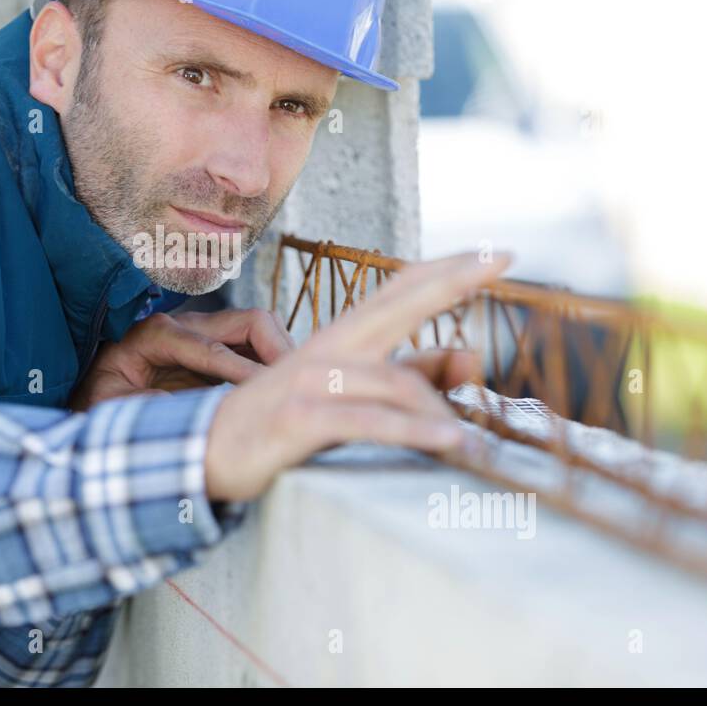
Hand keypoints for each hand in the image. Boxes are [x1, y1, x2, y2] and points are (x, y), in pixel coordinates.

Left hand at [68, 308, 297, 410]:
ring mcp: (204, 335)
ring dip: (281, 354)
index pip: (210, 348)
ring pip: (259, 329)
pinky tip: (285, 389)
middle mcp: (184, 326)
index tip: (267, 393)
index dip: (241, 371)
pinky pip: (256, 349)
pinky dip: (275, 364)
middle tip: (296, 386)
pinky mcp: (217, 350)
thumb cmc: (101, 399)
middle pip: (247, 321)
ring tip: (298, 388)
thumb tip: (188, 410)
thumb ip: (145, 405)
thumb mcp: (111, 406)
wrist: (96, 393)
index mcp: (154, 336)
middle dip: (276, 349)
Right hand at [204, 251, 512, 500]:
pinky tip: (449, 441)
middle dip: (451, 278)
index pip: (399, 292)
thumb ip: (410, 377)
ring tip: (475, 448)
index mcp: (340, 340)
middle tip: (502, 256)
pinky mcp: (300, 420)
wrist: (204, 453)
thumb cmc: (281, 425)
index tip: (494, 252)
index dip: (446, 269)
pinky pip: (368, 422)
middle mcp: (328, 350)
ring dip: (442, 415)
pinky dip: (413, 431)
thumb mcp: (349, 397)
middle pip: (398, 304)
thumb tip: (472, 356)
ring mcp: (311, 381)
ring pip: (393, 384)